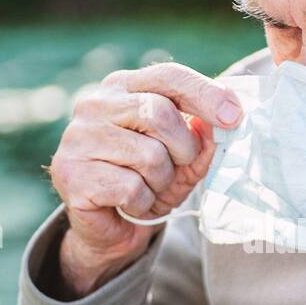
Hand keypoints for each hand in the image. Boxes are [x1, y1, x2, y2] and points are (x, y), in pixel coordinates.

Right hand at [48, 62, 241, 295]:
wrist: (111, 228)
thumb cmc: (148, 181)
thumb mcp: (184, 159)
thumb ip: (202, 139)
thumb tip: (220, 123)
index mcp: (123, 88)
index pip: (168, 76)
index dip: (205, 94)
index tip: (234, 118)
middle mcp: (94, 105)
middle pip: (160, 114)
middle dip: (183, 149)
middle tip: (177, 169)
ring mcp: (78, 138)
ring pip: (149, 156)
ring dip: (161, 182)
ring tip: (147, 188)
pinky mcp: (70, 173)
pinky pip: (131, 188)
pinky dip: (142, 204)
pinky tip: (128, 204)